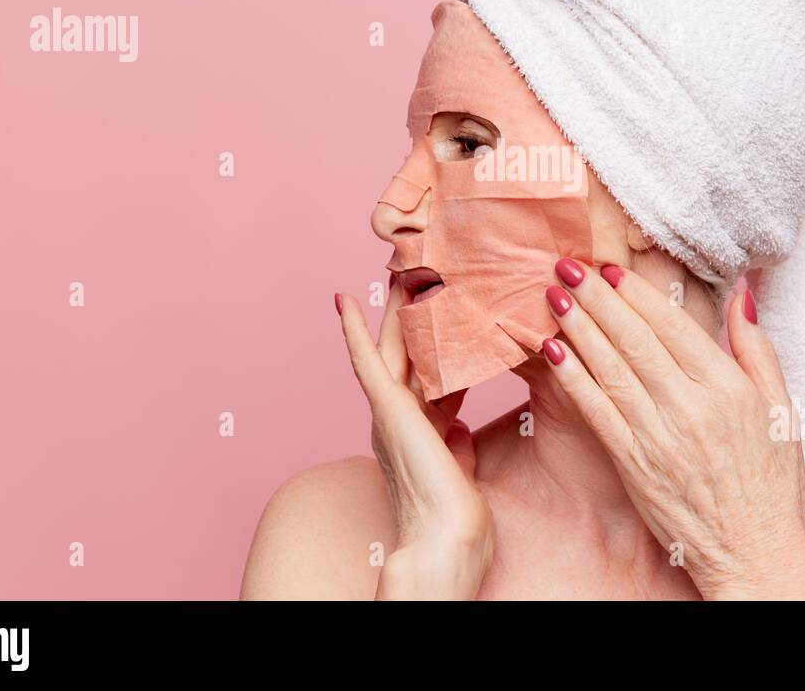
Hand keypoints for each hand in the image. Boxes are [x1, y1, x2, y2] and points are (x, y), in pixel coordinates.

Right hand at [336, 281, 492, 599]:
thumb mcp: (461, 464)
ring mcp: (389, 410)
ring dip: (393, 304)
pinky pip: (367, 362)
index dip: (435, 332)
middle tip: (417, 262)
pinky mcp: (387, 410)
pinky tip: (343, 300)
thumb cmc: (458, 515)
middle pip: (405, 345)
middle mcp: (397, 413)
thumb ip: (457, 441)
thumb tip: (460, 428)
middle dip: (412, 306)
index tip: (446, 301)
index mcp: (417, 424)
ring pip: (391, 343)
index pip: (428, 365)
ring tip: (398, 262)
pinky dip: (355, 331)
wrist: (447, 542)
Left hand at [541, 259, 804, 599]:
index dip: (635, 292)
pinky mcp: (634, 465)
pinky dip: (572, 378)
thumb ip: (757, 348)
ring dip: (577, 328)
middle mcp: (691, 408)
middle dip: (596, 297)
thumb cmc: (772, 484)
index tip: (609, 267)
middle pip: (634, 340)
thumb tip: (741, 293)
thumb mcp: (783, 409)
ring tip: (554, 294)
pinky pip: (596, 412)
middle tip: (567, 264)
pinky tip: (552, 351)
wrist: (756, 554)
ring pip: (610, 369)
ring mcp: (659, 438)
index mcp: (728, 389)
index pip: (672, 326)